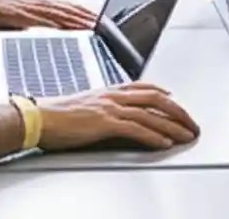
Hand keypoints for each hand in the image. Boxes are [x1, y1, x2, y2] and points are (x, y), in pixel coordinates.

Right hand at [0, 0, 96, 29]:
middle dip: (86, 17)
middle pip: (67, 9)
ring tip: (91, 26)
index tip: (99, 19)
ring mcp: (30, 8)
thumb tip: (51, 28)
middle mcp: (38, 3)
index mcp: (41, 3)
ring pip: (58, 13)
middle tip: (103, 24)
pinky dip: (53, 23)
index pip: (68, 6)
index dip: (84, 12)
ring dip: (75, 20)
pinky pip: (40, 19)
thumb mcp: (22, 15)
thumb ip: (37, 20)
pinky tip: (64, 28)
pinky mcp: (21, 15)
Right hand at [37, 82, 199, 150]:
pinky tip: (164, 142)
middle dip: (177, 110)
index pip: (143, 86)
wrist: (38, 117)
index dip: (162, 92)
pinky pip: (136, 128)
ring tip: (185, 134)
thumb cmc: (55, 115)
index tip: (173, 98)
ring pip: (151, 114)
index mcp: (108, 90)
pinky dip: (153, 135)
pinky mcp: (105, 123)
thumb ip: (100, 108)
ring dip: (172, 125)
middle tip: (190, 122)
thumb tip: (108, 116)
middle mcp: (113, 96)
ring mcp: (110, 108)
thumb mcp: (83, 106)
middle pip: (156, 98)